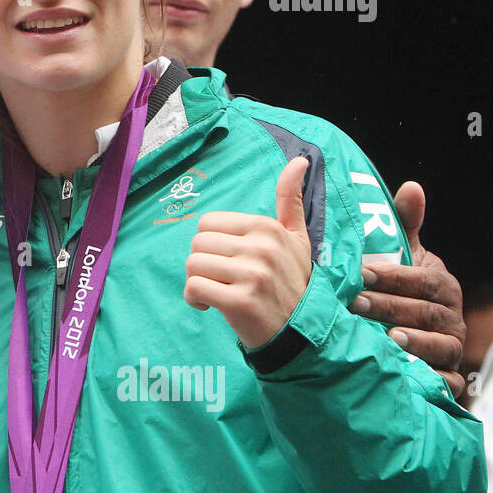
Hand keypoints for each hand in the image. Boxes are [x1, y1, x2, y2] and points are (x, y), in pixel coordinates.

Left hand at [184, 157, 312, 349]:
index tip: (229, 261)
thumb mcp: (297, 238)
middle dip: (202, 264)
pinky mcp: (239, 301)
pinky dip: (195, 299)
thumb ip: (290, 200)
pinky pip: (193, 288)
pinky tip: (210, 306)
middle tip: (222, 280)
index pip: (208, 223)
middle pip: (197, 243)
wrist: (300, 332)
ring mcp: (251, 274)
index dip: (211, 244)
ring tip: (218, 292)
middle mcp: (261, 247)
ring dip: (198, 282)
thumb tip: (300, 160)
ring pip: (193, 264)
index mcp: (268, 228)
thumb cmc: (292, 283)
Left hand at [350, 180, 464, 396]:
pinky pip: (446, 381)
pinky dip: (429, 378)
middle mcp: (452, 317)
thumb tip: (411, 187)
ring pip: (439, 346)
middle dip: (391, 307)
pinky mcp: (448, 378)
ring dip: (412, 342)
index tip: (360, 273)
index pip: (423, 279)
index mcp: (442, 286)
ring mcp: (452, 348)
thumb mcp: (405, 258)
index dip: (393, 276)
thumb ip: (404, 225)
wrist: (411, 338)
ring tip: (385, 337)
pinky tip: (405, 373)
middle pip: (426, 312)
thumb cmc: (401, 291)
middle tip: (355, 304)